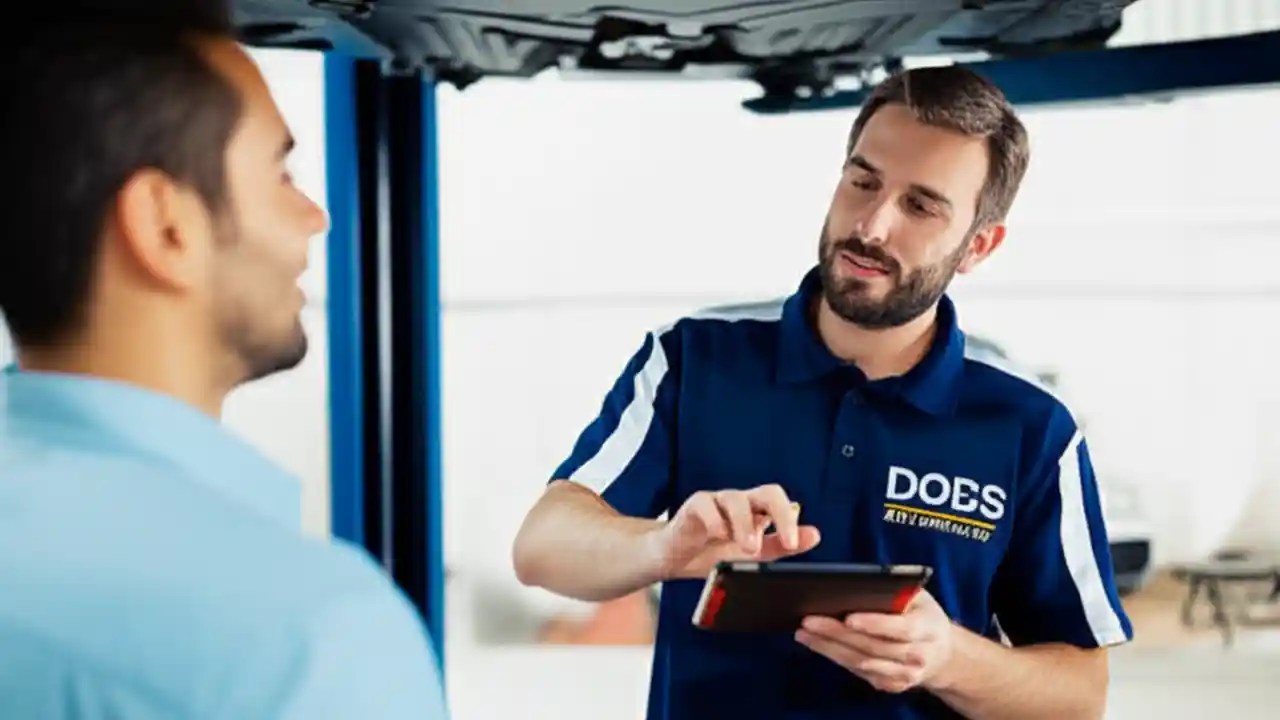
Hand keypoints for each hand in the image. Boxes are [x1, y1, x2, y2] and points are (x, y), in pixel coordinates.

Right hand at [655, 484, 820, 578]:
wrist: (675, 557)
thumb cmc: (715, 553)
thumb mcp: (754, 555)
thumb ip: (782, 545)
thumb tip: (815, 535)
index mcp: (758, 511)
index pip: (781, 504)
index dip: (790, 521)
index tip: (795, 544)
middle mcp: (741, 502)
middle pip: (767, 493)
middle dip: (780, 513)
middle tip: (785, 542)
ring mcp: (717, 501)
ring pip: (736, 500)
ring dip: (746, 524)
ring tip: (749, 548)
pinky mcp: (693, 506)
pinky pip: (705, 504)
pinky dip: (715, 519)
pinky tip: (719, 536)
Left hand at [795, 588, 954, 693]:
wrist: (942, 654)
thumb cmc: (923, 616)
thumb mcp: (919, 597)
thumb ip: (898, 590)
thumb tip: (864, 583)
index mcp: (927, 629)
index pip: (900, 628)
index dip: (874, 624)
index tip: (848, 617)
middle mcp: (917, 656)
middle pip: (873, 647)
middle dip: (838, 634)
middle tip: (809, 620)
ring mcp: (904, 674)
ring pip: (861, 662)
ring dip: (829, 648)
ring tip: (804, 632)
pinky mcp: (890, 685)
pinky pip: (859, 672)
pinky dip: (836, 658)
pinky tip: (817, 645)